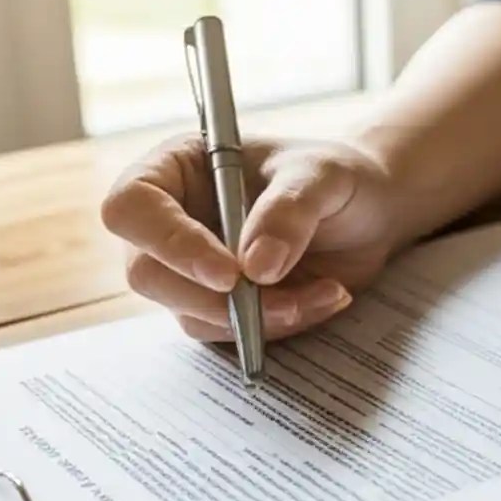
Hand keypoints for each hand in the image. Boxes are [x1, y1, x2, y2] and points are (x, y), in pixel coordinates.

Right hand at [102, 135, 401, 340]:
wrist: (369, 211)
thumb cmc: (335, 175)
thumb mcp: (322, 175)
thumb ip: (289, 211)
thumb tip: (256, 268)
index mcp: (175, 168)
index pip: (132, 207)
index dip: (168, 243)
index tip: (228, 272)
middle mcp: (171, 220)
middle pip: (147, 274)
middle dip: (213, 298)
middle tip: (279, 298)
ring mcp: (191, 269)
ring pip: (191, 314)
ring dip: (257, 318)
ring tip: (324, 291)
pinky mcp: (219, 306)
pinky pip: (230, 333)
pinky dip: (277, 326)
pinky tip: (324, 297)